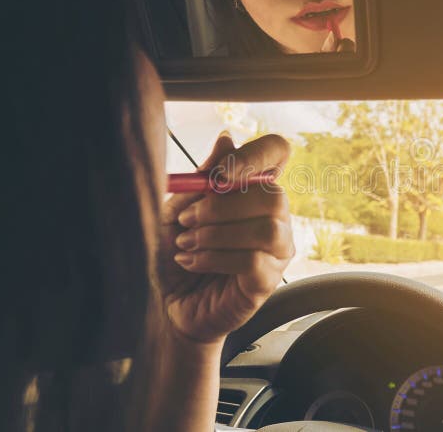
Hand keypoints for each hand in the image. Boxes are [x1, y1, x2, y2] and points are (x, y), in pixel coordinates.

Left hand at [151, 132, 293, 343]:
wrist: (165, 304)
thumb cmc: (175, 251)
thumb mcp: (178, 208)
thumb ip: (203, 179)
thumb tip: (227, 139)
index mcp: (254, 188)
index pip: (277, 152)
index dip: (256, 154)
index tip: (220, 175)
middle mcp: (275, 215)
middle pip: (272, 194)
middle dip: (222, 206)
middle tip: (186, 220)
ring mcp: (277, 249)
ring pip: (266, 228)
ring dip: (217, 234)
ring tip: (187, 243)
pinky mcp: (269, 280)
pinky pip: (253, 260)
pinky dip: (214, 258)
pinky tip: (192, 263)